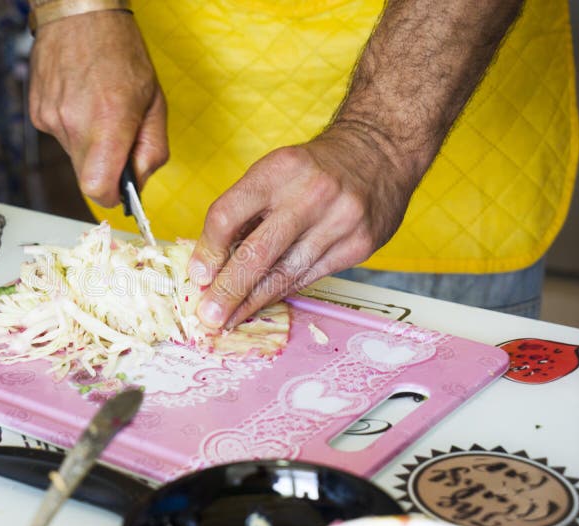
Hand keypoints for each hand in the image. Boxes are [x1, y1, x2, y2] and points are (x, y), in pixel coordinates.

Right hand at [28, 11, 167, 206]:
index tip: (122, 190)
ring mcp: (51, 119)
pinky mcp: (38, 114)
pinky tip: (81, 100)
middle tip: (119, 140)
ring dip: (91, 145)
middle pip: (87, 177)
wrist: (78, 14)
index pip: (98, 188)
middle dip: (106, 169)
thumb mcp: (155, 102)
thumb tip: (138, 185)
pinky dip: (74, 128)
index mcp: (109, 121)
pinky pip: (61, 138)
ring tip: (99, 110)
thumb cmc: (122, 53)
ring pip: (75, 157)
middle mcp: (74, 124)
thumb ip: (152, 150)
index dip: (112, 196)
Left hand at [188, 123, 417, 328]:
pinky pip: (310, 276)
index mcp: (278, 170)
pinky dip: (283, 292)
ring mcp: (339, 221)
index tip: (198, 277)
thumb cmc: (314, 168)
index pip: (228, 215)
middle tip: (208, 315)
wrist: (380, 152)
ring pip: (285, 272)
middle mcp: (310, 194)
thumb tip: (211, 263)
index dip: (207, 250)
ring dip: (253, 301)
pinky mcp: (359, 244)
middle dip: (228, 290)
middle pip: (256, 253)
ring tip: (230, 319)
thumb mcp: (274, 172)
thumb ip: (245, 212)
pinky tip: (264, 304)